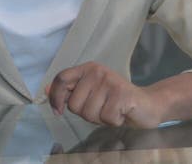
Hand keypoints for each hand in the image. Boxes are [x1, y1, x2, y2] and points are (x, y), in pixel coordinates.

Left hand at [45, 62, 162, 127]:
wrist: (146, 105)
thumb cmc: (115, 101)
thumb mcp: (90, 93)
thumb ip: (69, 91)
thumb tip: (45, 90)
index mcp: (88, 69)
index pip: (61, 79)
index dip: (55, 97)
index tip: (58, 111)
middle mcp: (98, 71)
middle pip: (74, 103)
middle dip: (85, 113)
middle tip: (101, 108)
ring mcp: (110, 81)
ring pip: (89, 113)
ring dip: (100, 118)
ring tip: (111, 110)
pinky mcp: (122, 94)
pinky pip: (106, 118)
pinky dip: (113, 121)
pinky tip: (121, 113)